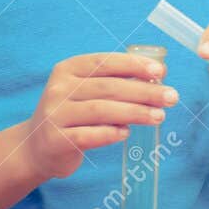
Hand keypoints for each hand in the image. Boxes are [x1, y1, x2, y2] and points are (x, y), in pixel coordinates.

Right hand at [19, 52, 175, 179]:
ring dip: (135, 113)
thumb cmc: (74, 114)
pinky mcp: (56, 140)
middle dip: (144, 92)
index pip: (105, 62)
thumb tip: (159, 76)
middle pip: (108, 87)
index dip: (134, 65)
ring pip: (101, 110)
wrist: (36, 146)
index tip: (161, 72)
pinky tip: (126, 133)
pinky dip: (110, 133)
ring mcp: (55, 114)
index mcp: (68, 69)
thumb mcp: (88, 91)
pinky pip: (89, 135)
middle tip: (172, 97)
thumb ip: (117, 82)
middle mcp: (59, 88)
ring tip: (159, 116)